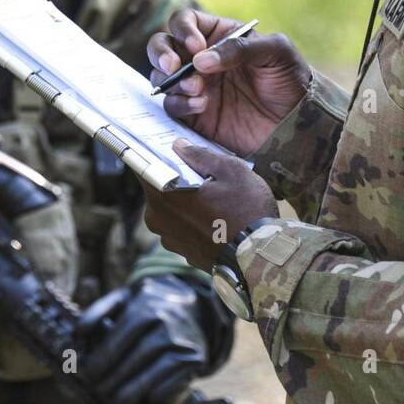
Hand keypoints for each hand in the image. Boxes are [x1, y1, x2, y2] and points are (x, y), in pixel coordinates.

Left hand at [75, 276, 216, 403]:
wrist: (193, 306)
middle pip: (132, 362)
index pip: (118, 339)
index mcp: (147, 303)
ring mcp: (183, 343)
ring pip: (148, 378)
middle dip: (110, 381)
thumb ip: (97, 311)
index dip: (101, 361)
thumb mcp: (124, 298)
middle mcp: (168, 322)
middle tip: (98, 388)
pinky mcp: (195, 361)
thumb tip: (77, 336)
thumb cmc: (149, 305)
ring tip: (114, 398)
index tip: (89, 374)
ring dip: (126, 394)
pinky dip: (152, 396)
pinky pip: (167, 387)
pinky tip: (141, 395)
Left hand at [141, 141, 277, 270]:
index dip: (155, 155)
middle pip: (159, 188)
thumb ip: (199, 155)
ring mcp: (169, 238)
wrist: (260, 257)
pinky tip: (217, 217)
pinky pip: (183, 228)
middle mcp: (157, 218)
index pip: (144, 166)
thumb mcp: (230, 171)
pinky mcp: (183, 253)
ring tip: (214, 197)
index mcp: (162, 193)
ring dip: (186, 202)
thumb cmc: (247, 211)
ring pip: (172, 210)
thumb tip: (180, 146)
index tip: (167, 150)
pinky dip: (194, 221)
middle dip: (176, 179)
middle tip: (202, 173)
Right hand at [148, 8, 310, 155]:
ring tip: (198, 89)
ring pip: (161, 76)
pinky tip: (201, 105)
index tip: (195, 47)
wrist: (298, 123)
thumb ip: (240, 48)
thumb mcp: (276, 52)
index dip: (183, 30)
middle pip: (162, 45)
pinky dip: (179, 103)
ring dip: (172, 81)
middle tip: (172, 66)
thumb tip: (200, 59)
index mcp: (218, 35)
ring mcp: (196, 86)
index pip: (185, 22)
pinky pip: (172, 105)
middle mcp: (201, 58)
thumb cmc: (290, 79)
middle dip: (160, 53)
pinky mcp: (194, 114)